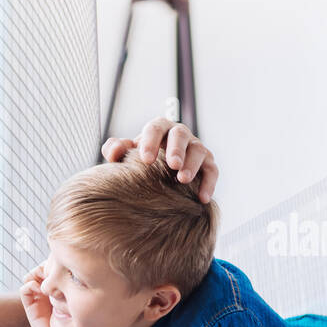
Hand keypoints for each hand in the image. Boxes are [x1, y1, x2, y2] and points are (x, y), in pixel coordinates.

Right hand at [20, 265, 91, 326]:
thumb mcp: (90, 307)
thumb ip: (92, 292)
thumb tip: (99, 273)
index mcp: (63, 289)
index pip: (58, 266)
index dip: (62, 261)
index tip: (70, 264)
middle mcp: (50, 291)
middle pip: (44, 266)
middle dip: (50, 264)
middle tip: (58, 267)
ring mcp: (40, 298)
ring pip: (33, 275)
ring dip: (39, 272)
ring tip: (48, 277)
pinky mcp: (31, 307)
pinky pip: (25, 290)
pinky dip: (30, 285)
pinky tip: (42, 290)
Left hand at [102, 117, 217, 202]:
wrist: (155, 175)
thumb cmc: (139, 162)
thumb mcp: (125, 156)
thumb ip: (115, 150)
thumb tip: (114, 151)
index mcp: (158, 129)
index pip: (156, 128)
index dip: (151, 142)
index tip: (146, 160)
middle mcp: (179, 134)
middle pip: (181, 134)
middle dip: (177, 149)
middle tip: (172, 165)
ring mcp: (195, 148)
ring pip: (198, 151)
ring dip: (192, 165)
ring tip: (183, 180)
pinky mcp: (207, 163)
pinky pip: (212, 170)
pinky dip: (209, 183)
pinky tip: (202, 198)